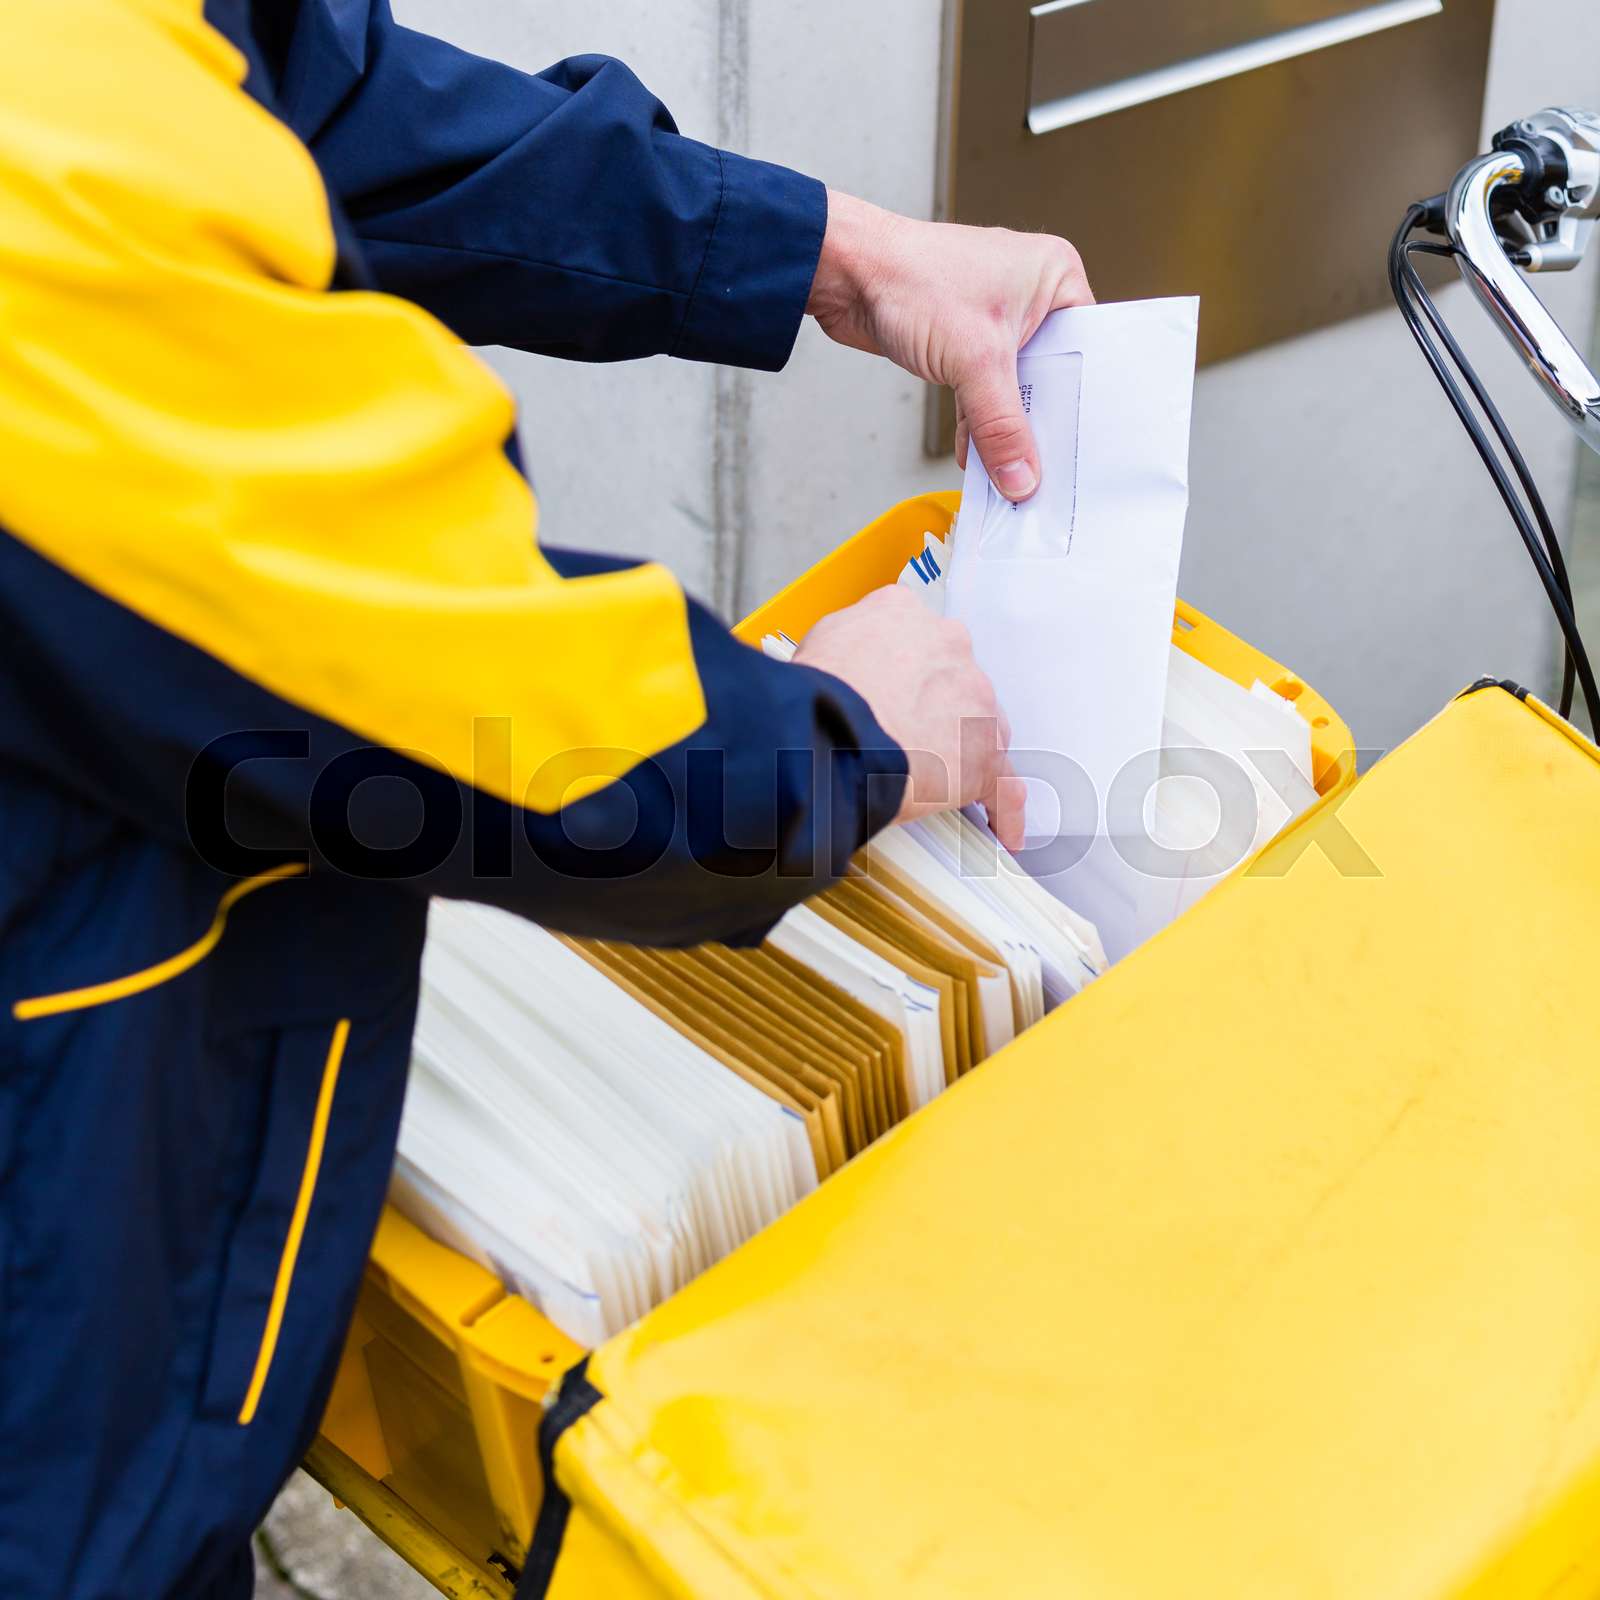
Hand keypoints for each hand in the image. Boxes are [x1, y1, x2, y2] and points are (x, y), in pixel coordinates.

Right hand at [793, 587, 1023, 851]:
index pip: (914, 638)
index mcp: (904, 614)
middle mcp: (948, 646)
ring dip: (964, 751)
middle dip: (933, 708)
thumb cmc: (817, 696)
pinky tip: (1003, 830)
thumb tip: (843, 665)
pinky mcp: (983, 756)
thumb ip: (846, 647)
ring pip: (981, 727)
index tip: (893, 689)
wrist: (833, 735)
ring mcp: (973, 700)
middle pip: (952, 680)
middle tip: (903, 736)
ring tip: (940, 782)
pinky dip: (1004, 811)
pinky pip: (1003, 787)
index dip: (901, 671)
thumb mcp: (818, 644)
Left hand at [806, 190, 1092, 501]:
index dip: (1078, 401)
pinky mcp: (963, 341)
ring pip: (1011, 389)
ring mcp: (995, 319)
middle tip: (1040, 468)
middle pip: (1048, 376)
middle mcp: (1030, 294)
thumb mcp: (974, 360)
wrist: (846, 273)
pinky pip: (981, 392)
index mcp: (1054, 276)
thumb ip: (1001, 425)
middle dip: (1034, 422)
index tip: (1077, 447)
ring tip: (1005, 473)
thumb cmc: (911, 278)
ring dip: (999, 430)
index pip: (1085, 351)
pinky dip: (975, 423)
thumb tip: (1022, 477)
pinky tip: (974, 455)